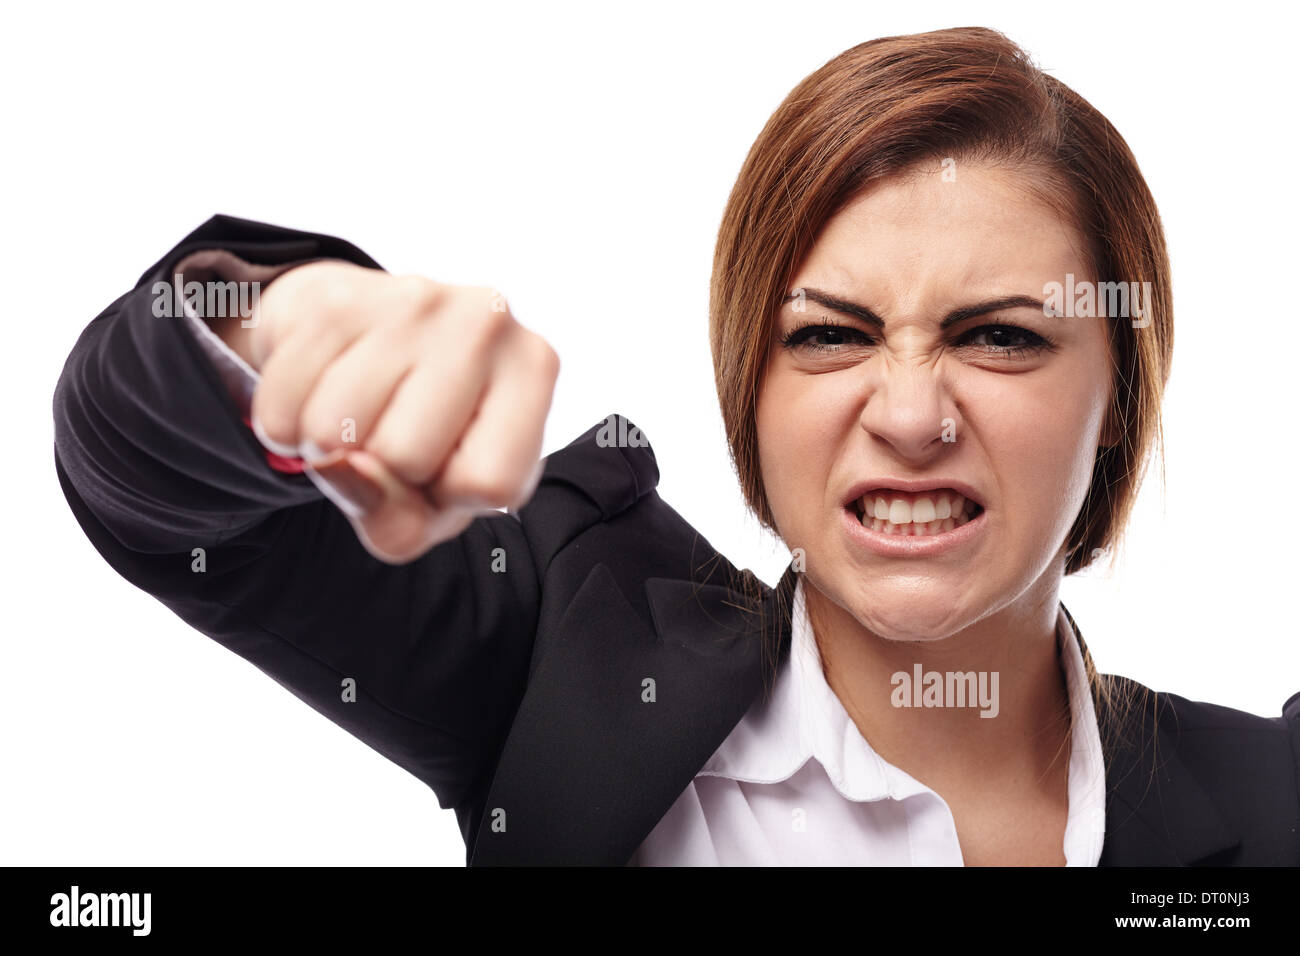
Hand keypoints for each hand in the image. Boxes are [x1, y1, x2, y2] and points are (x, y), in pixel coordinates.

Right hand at [244, 260, 558, 562]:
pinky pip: (279, 407)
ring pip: (333, 433)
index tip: (447, 463)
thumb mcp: (440, 501)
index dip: (451, 496)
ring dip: (324, 448)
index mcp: (534, 369)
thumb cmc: (421, 431)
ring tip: (357, 415)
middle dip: (383, 471)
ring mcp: (409, 300)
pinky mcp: (334, 297)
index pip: (489, 485)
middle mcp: (486, 321)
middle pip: (405, 458)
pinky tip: (319, 392)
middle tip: (391, 434)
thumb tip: (342, 466)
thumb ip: (403, 525)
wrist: (360, 337)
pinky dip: (284, 423)